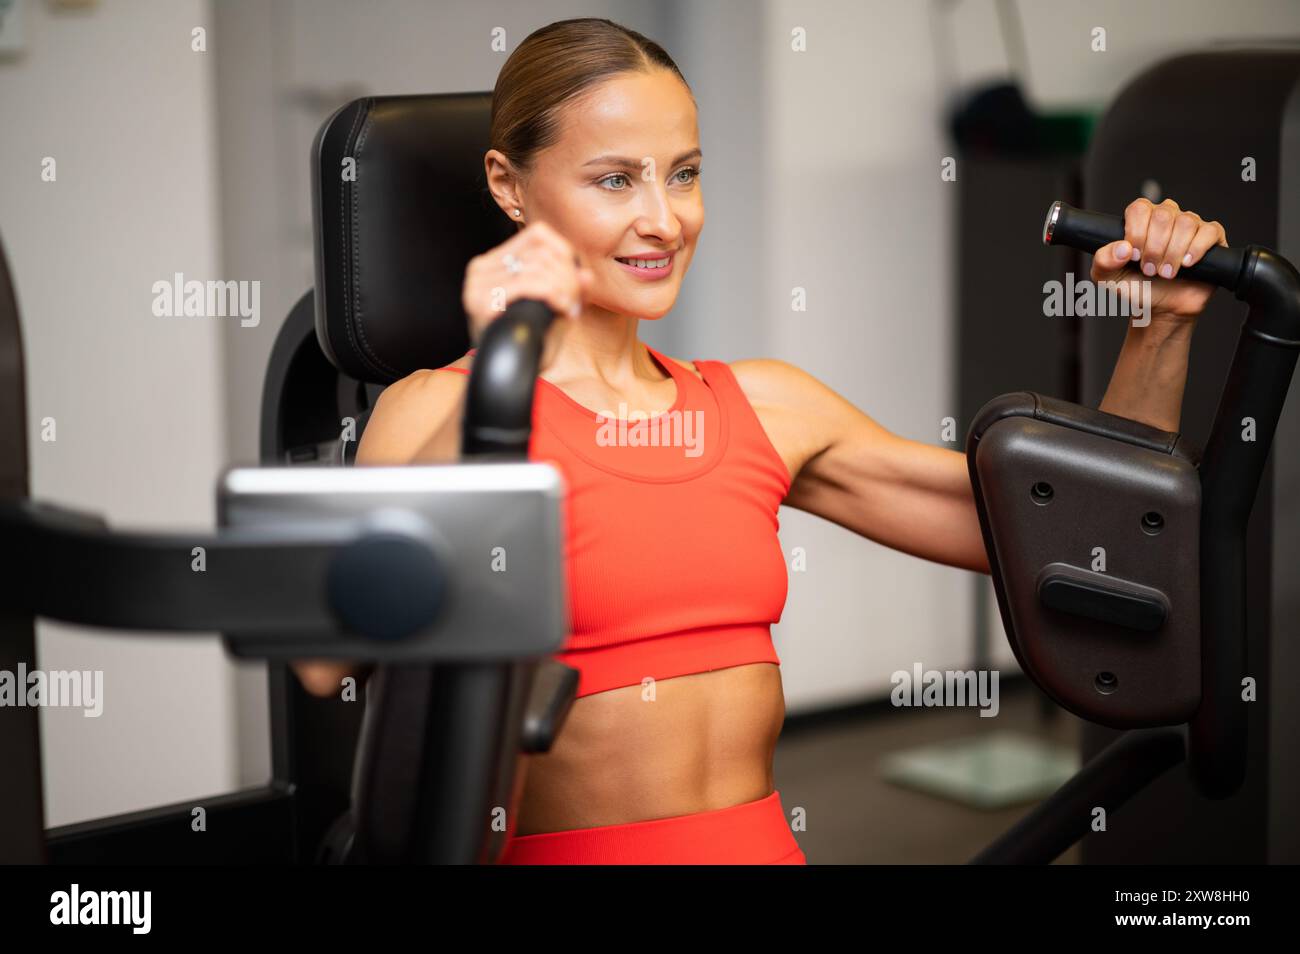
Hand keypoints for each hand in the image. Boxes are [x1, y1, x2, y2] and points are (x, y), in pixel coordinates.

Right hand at [461, 221, 595, 367]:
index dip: (565, 253)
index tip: (574, 282)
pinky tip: (562, 309)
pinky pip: (528, 284)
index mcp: (494, 262)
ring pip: (539, 265)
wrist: (501, 375)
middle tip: (574, 302)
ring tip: (569, 308)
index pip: (538, 235)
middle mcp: (481, 267)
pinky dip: (554, 295)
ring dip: (564, 288)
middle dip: (568, 277)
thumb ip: (569, 290)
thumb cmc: (525, 345)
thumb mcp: (552, 312)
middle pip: (542, 251)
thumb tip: (587, 274)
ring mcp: (478, 284)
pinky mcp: (480, 302)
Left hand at [1090, 197, 1227, 327]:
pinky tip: (1186, 264)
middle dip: (1154, 247)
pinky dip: (1196, 249)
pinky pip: (1209, 231)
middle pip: (1163, 215)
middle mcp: (1167, 216)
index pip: (1139, 208)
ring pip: (1186, 223)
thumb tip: (1122, 248)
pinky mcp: (1211, 237)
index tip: (1133, 255)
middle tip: (1149, 269)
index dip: (1136, 232)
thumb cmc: (1137, 287)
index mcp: (1142, 219)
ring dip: (1173, 252)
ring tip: (1166, 272)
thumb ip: (1104, 260)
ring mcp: (1191, 225)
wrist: (1161, 308)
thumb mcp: (1109, 277)